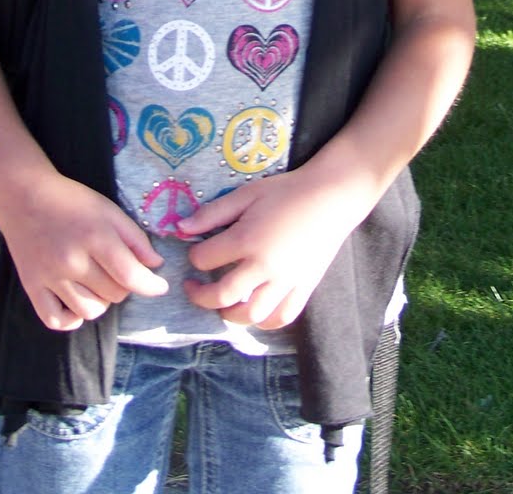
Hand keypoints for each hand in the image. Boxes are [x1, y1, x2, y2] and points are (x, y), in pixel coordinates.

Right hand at [0, 172, 167, 330]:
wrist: (23, 196)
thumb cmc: (71, 200)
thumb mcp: (109, 210)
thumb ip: (135, 238)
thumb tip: (156, 265)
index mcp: (95, 237)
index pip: (130, 276)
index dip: (151, 286)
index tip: (160, 287)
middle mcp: (72, 260)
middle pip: (113, 294)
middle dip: (124, 286)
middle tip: (118, 270)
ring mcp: (50, 277)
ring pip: (90, 311)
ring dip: (101, 301)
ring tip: (98, 283)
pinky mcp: (32, 286)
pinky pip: (56, 321)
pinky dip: (72, 318)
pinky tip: (77, 302)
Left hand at [178, 172, 361, 329]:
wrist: (331, 197)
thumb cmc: (287, 191)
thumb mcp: (247, 194)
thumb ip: (212, 213)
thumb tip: (180, 228)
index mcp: (247, 239)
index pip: (205, 259)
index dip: (193, 256)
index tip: (194, 251)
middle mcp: (264, 266)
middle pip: (222, 295)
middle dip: (200, 296)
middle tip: (192, 288)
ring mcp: (286, 282)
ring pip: (251, 314)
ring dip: (229, 314)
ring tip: (221, 304)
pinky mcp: (303, 289)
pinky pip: (281, 317)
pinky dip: (264, 321)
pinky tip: (253, 312)